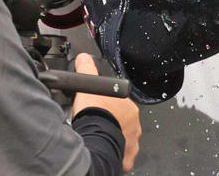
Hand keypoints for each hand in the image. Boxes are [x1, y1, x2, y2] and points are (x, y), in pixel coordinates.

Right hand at [72, 54, 140, 172]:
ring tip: (98, 138)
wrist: (96, 141)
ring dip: (113, 139)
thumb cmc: (95, 116)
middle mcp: (134, 125)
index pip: (120, 105)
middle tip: (97, 125)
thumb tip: (84, 59)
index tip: (100, 110)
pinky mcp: (126, 158)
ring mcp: (131, 142)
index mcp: (129, 107)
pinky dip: (113, 154)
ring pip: (122, 139)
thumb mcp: (89, 87)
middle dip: (112, 123)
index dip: (109, 107)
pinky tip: (103, 151)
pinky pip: (121, 156)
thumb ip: (87, 70)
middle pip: (122, 123)